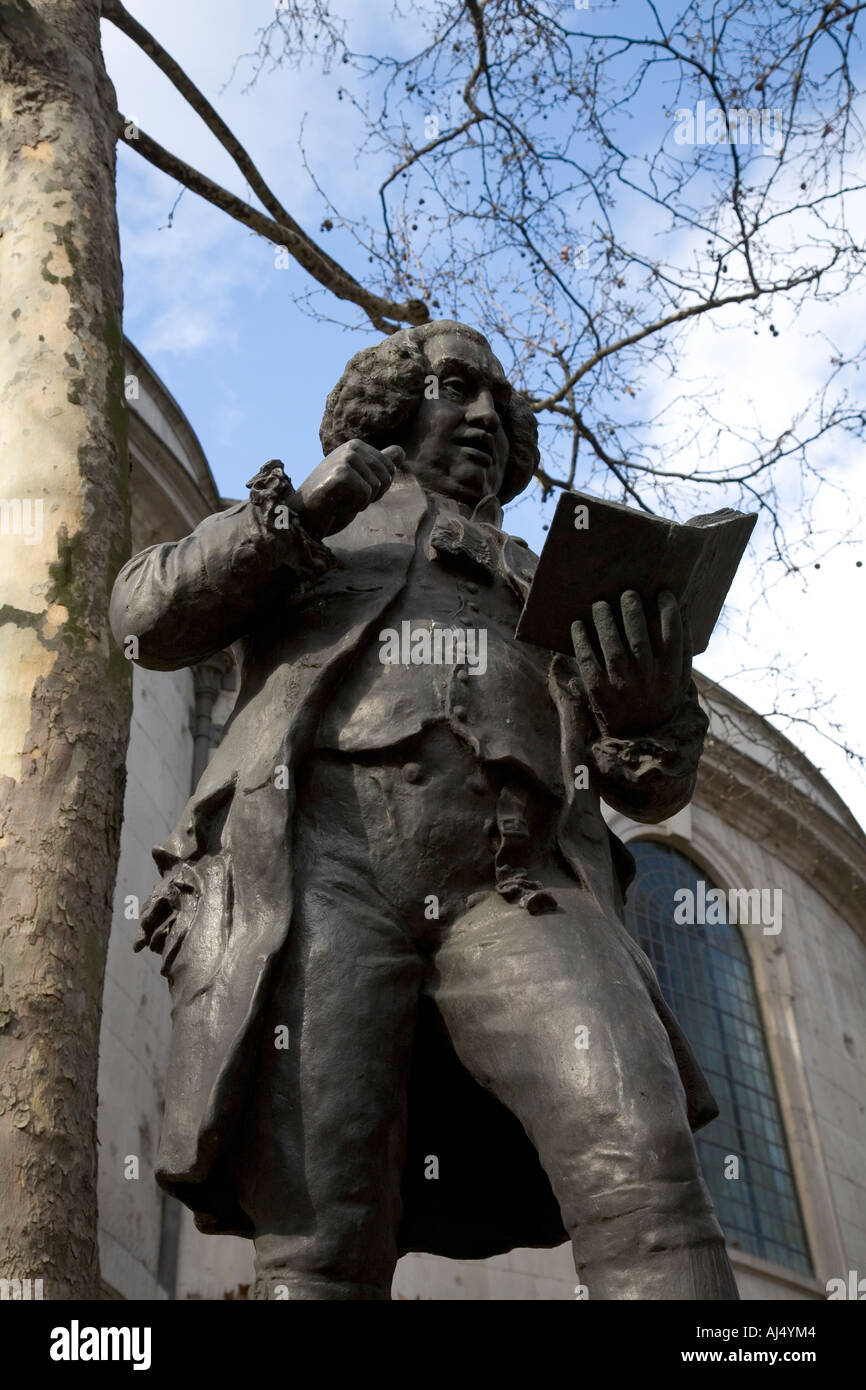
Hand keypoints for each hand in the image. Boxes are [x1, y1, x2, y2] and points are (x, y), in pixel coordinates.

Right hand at [291, 440, 403, 538]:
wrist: (305, 515)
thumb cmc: (333, 499)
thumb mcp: (360, 479)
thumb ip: (380, 464)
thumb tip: (401, 451)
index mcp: (357, 446)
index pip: (390, 469)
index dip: (378, 487)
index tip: (355, 489)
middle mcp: (352, 447)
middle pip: (386, 477)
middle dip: (372, 494)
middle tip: (348, 496)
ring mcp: (345, 459)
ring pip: (376, 487)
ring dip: (362, 501)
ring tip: (342, 499)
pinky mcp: (340, 474)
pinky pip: (366, 495)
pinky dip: (355, 506)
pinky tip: (338, 504)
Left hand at [570, 590, 691, 736]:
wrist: (640, 736)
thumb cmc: (662, 697)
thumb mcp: (680, 678)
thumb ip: (685, 647)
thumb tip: (684, 608)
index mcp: (670, 675)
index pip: (673, 637)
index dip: (669, 612)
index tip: (663, 592)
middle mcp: (647, 681)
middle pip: (640, 640)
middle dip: (633, 612)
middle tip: (627, 593)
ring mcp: (623, 687)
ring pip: (613, 648)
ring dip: (605, 622)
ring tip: (600, 604)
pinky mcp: (599, 693)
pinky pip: (589, 662)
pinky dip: (581, 642)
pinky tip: (578, 625)